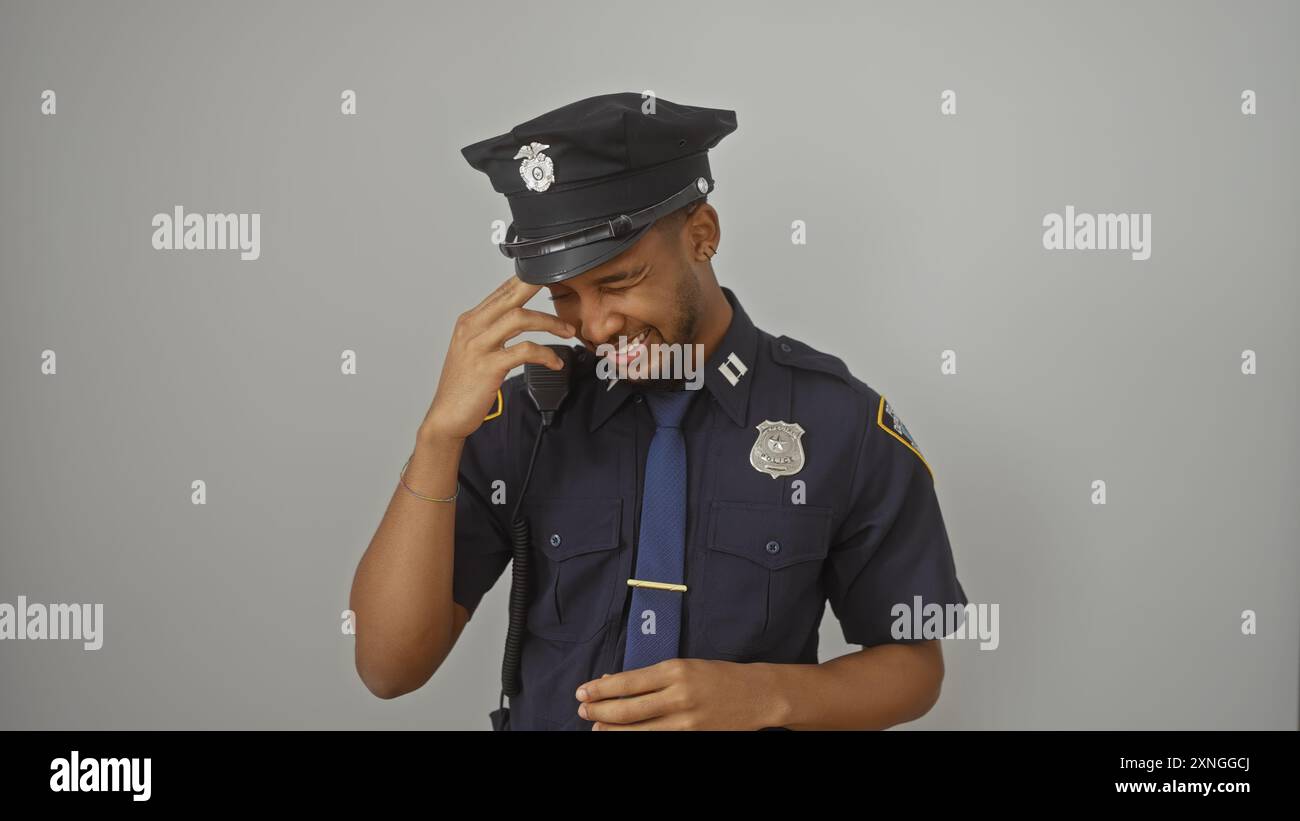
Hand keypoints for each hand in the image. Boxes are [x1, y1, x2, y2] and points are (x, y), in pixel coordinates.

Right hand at [420, 275, 574, 441]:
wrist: (447, 416)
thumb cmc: (463, 385)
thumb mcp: (473, 350)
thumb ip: (491, 331)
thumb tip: (516, 317)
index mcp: (470, 322)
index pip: (501, 292)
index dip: (526, 281)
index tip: (549, 278)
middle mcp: (472, 329)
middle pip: (509, 297)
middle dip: (538, 287)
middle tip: (563, 285)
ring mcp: (479, 347)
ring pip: (519, 318)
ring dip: (549, 322)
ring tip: (567, 331)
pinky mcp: (488, 367)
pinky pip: (524, 351)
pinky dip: (545, 354)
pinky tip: (554, 361)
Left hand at [574, 658, 785, 729]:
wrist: (758, 694)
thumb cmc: (719, 675)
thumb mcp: (684, 666)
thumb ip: (649, 676)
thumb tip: (612, 681)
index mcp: (676, 670)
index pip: (628, 682)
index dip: (600, 690)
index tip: (582, 691)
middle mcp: (679, 695)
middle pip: (628, 710)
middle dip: (599, 712)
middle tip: (582, 710)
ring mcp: (687, 720)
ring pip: (639, 731)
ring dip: (612, 730)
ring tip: (595, 727)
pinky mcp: (694, 736)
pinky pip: (657, 740)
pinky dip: (637, 739)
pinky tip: (623, 737)